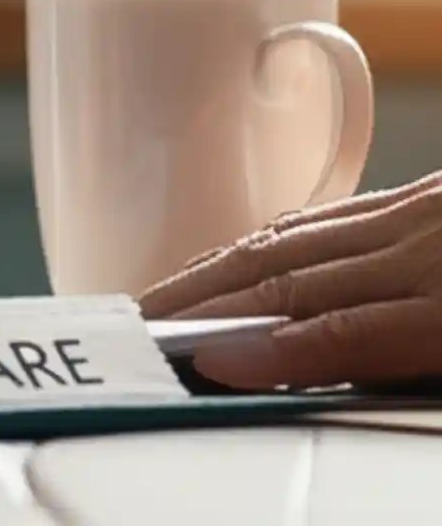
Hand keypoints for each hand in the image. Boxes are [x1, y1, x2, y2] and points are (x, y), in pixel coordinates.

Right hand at [139, 172, 441, 389]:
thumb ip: (395, 359)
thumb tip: (288, 369)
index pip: (345, 332)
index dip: (269, 352)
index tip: (203, 363)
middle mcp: (428, 242)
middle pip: (298, 276)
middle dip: (210, 303)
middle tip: (148, 328)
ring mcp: (424, 209)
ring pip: (301, 237)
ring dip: (223, 268)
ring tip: (171, 296)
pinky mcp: (427, 192)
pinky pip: (332, 213)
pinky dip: (272, 238)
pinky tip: (243, 254)